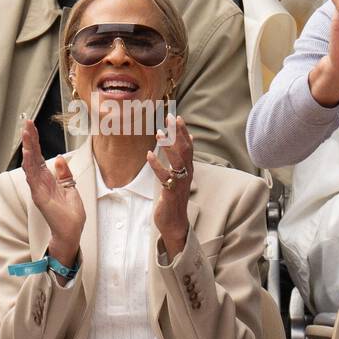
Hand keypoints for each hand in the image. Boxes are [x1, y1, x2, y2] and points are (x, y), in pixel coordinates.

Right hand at [19, 119, 84, 266]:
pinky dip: (29, 166)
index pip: (39, 156)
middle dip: (29, 140)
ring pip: (30, 165)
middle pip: (32, 157)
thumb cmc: (70, 213)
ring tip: (25, 134)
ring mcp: (38, 189)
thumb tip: (59, 158)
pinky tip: (27, 154)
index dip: (35, 141)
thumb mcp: (70, 188)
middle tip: (26, 123)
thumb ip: (64, 174)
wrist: (71, 231)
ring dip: (27, 149)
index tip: (31, 126)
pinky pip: (32, 179)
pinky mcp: (39, 197)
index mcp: (48, 179)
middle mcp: (40, 182)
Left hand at [147, 115, 192, 258]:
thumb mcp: (180, 175)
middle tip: (170, 117)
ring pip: (177, 161)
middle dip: (178, 133)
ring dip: (168, 146)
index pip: (189, 146)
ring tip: (159, 133)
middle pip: (185, 150)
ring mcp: (180, 183)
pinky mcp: (171, 192)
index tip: (177, 117)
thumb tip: (189, 139)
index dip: (184, 132)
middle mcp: (187, 174)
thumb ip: (183, 159)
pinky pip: (164, 176)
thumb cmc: (175, 197)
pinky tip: (149, 155)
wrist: (174, 222)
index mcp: (188, 169)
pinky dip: (157, 165)